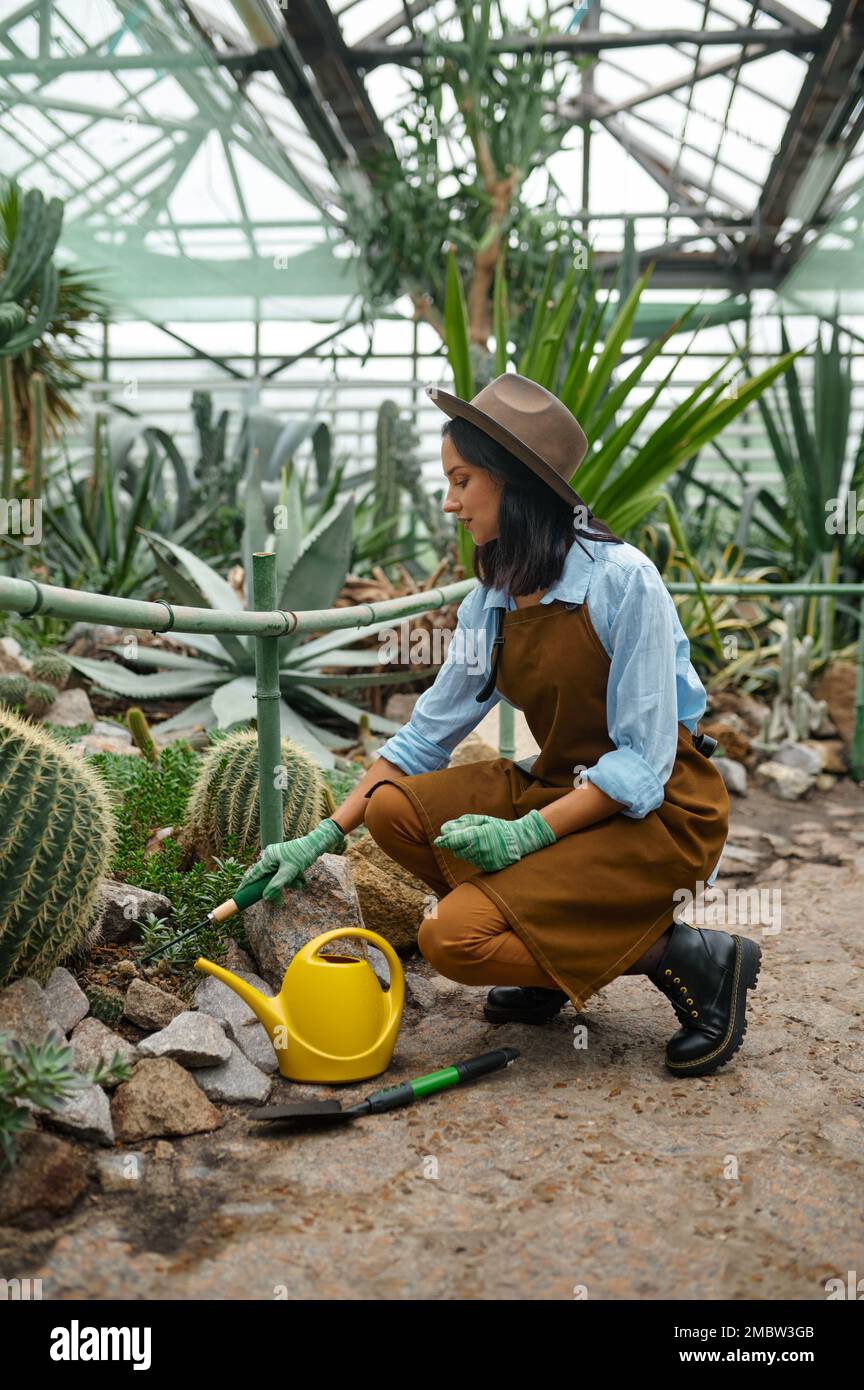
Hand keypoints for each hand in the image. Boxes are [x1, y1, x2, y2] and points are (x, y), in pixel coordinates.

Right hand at [237, 818, 345, 900]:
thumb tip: (265, 897)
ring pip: (279, 876)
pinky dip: (292, 877)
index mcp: (268, 858)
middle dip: (279, 886)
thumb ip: (276, 885)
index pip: (254, 875)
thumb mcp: (289, 872)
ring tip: (299, 880)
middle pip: (268, 878)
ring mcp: (278, 857)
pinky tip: (301, 876)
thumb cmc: (301, 856)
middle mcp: (270, 857)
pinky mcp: (285, 858)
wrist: (315, 844)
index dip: (246, 885)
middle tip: (281, 899)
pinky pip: (285, 872)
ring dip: (289, 881)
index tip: (239, 893)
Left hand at [433, 810, 556, 872]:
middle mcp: (480, 849)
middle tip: (463, 837)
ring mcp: (484, 860)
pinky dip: (474, 856)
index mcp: (478, 835)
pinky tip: (483, 850)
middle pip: (457, 850)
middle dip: (456, 844)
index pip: (454, 840)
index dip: (445, 840)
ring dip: (465, 850)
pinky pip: (474, 862)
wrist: (519, 840)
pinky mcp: (488, 867)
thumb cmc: (499, 827)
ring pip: (465, 857)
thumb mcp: (481, 820)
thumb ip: (462, 824)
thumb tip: (443, 829)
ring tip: (477, 842)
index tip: (438, 840)